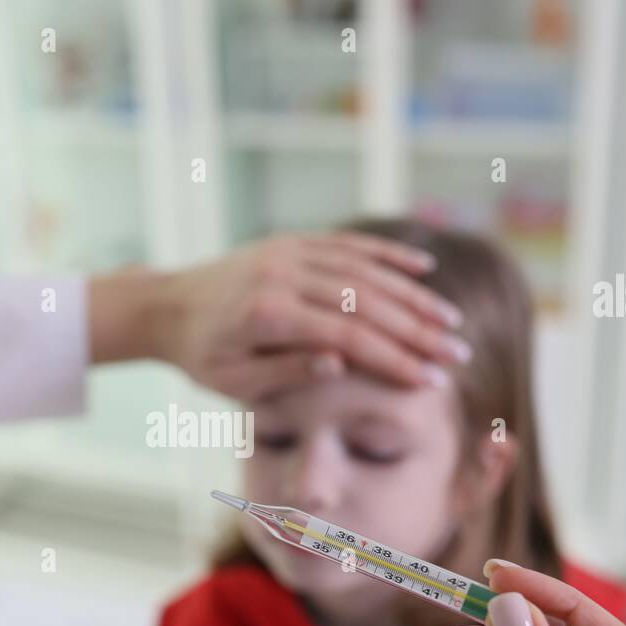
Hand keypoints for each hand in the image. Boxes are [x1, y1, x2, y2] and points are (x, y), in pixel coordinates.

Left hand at [89, 232, 469, 401]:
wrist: (167, 306)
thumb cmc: (201, 356)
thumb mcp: (234, 382)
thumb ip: (287, 373)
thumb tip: (341, 364)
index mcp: (268, 314)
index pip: (348, 336)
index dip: (394, 359)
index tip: (430, 380)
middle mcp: (283, 273)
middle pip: (366, 301)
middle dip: (417, 331)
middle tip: (458, 355)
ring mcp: (290, 252)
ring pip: (365, 270)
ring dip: (413, 296)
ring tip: (451, 322)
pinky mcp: (293, 242)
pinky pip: (349, 245)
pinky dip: (388, 257)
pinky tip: (423, 272)